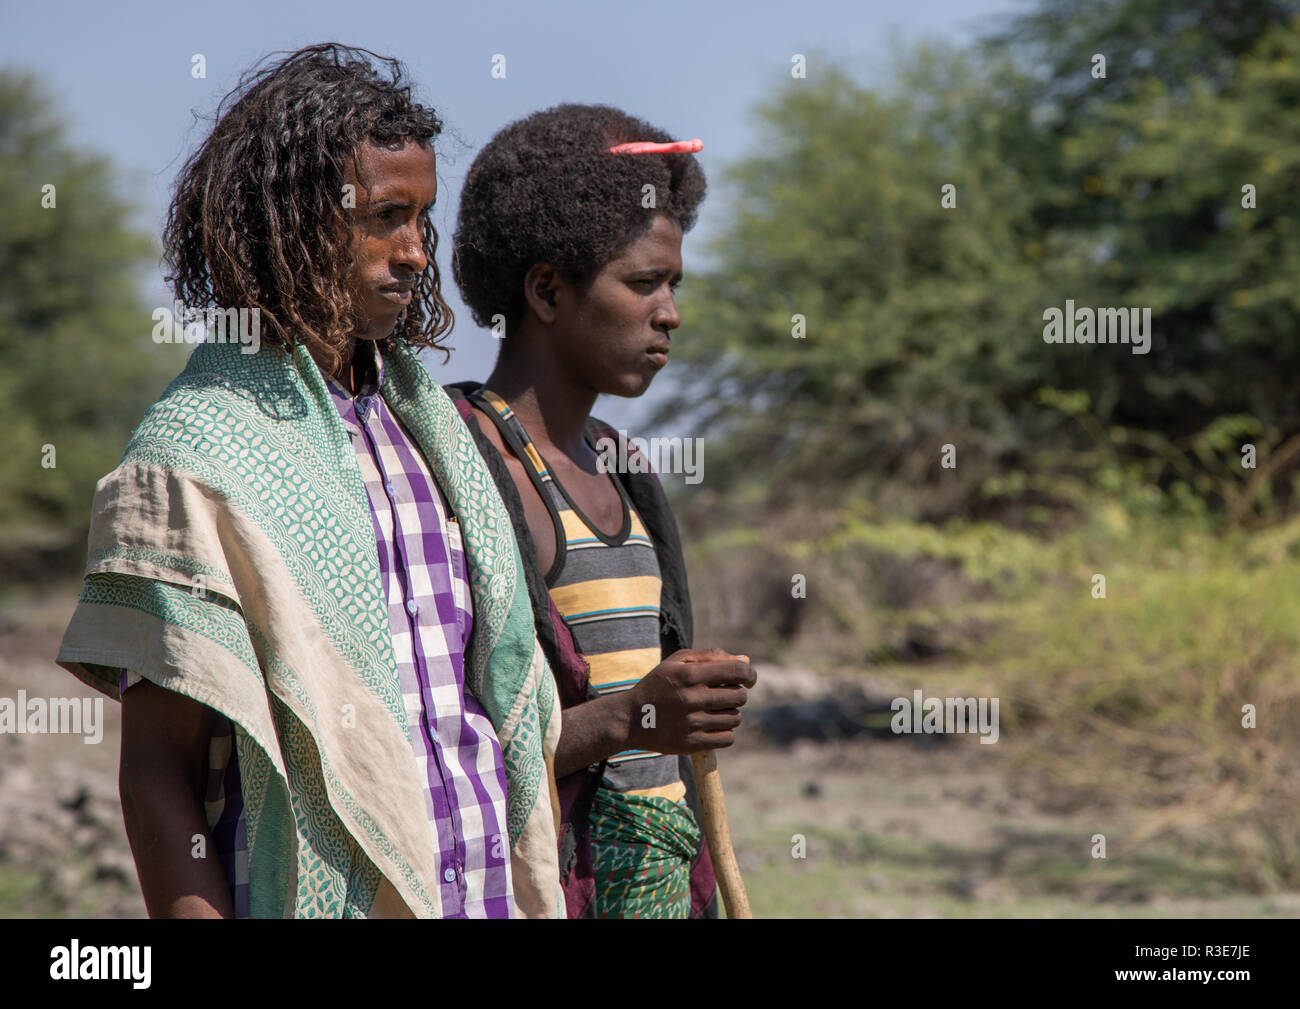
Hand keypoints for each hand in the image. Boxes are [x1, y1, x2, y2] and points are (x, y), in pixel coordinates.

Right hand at [625, 648, 756, 754]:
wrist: (630, 719)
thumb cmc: (658, 685)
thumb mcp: (677, 662)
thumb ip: (711, 657)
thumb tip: (745, 662)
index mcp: (690, 674)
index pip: (736, 672)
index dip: (749, 675)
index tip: (748, 679)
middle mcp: (692, 698)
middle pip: (739, 696)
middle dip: (737, 694)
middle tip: (723, 695)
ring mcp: (692, 723)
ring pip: (735, 718)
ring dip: (729, 714)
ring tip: (713, 711)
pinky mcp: (691, 744)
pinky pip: (727, 738)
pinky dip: (724, 732)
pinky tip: (711, 726)